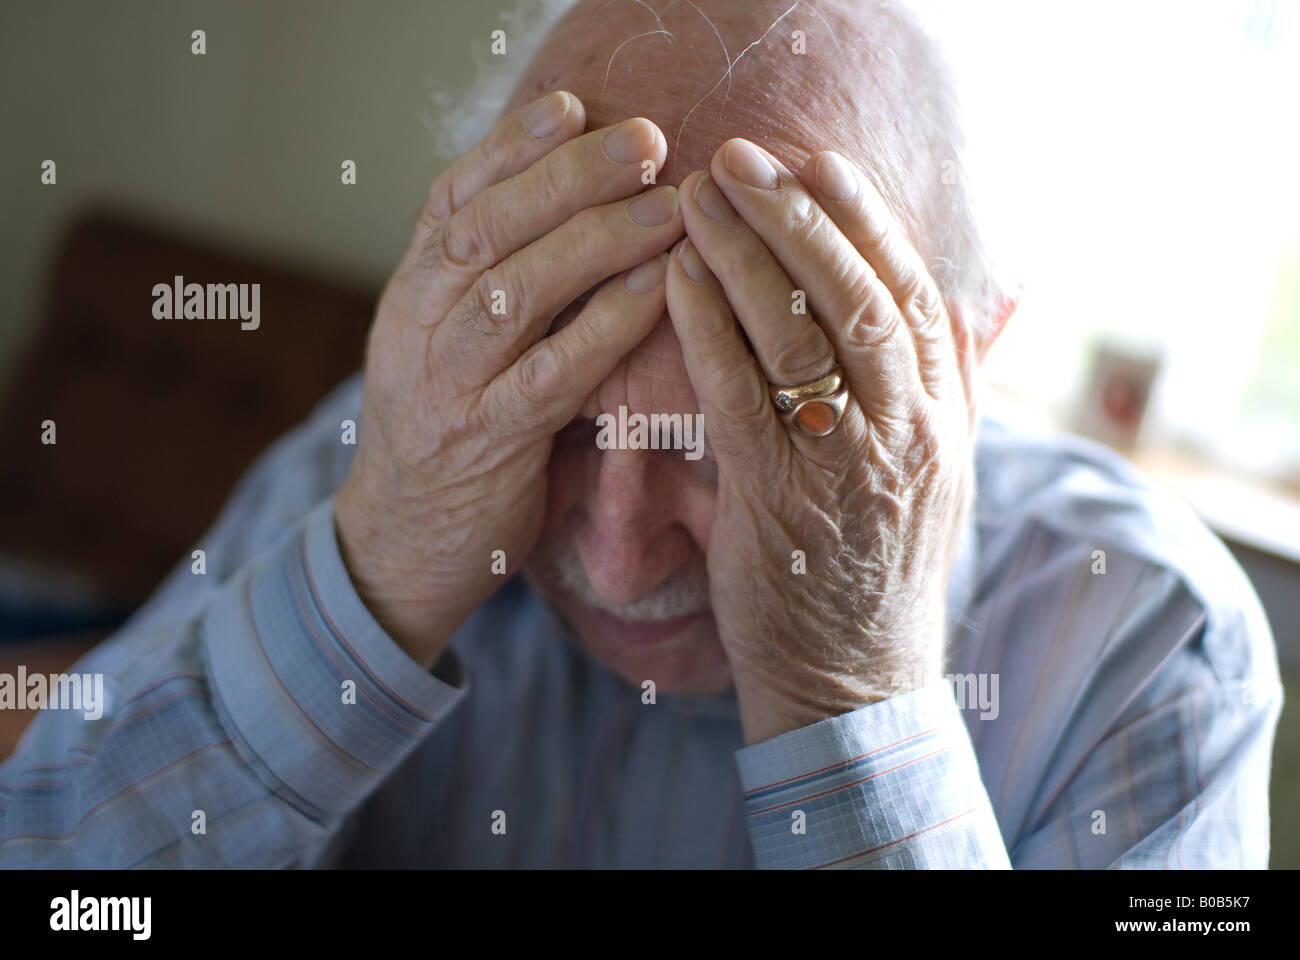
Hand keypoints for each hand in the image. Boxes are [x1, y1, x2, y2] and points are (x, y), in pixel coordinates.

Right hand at [335, 93, 683, 667]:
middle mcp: (418, 329)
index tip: (573, 105)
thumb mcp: (444, 347)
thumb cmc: (445, 434)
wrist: (398, 546)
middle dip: (567, 177)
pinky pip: (551, 374)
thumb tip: (565, 210)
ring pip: (515, 292)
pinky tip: (655, 289)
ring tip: (669, 205)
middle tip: (644, 140)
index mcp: (410, 296)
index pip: (451, 199)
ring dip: (596, 240)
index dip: (510, 147)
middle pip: (486, 231)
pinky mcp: (487, 442)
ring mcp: (447, 386)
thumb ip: (488, 285)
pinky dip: (604, 326)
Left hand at [666, 140, 975, 743]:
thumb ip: (934, 389)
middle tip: (741, 155)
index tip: (816, 161)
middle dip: (798, 214)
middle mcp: (906, 429)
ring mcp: (844, 464)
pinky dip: (706, 326)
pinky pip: (737, 393)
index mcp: (944, 414)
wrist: (856, 675)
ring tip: (696, 196)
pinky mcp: (777, 499)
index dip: (863, 218)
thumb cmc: (876, 564)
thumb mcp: (935, 469)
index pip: (913, 290)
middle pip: (858, 293)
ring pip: (798, 332)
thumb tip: (928, 307)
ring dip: (744, 253)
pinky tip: (675, 277)